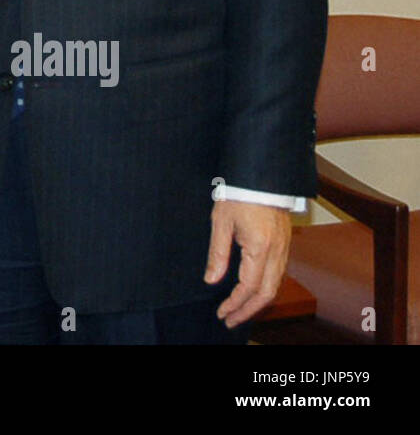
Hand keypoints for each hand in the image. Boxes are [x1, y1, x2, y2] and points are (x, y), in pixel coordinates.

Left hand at [205, 200, 291, 327]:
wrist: (261, 176)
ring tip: (239, 311)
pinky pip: (278, 275)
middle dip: (248, 311)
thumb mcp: (221, 223)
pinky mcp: (284, 245)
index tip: (222, 313)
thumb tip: (212, 280)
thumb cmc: (239, 194)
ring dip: (257, 302)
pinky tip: (253, 292)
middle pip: (267, 293)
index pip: (249, 286)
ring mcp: (284, 249)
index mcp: (260, 247)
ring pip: (275, 286)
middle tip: (230, 320)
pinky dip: (266, 289)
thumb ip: (218, 254)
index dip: (235, 303)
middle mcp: (277, 252)